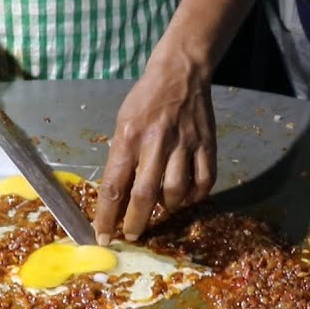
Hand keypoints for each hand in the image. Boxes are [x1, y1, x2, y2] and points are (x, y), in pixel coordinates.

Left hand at [93, 51, 216, 243]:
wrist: (181, 73)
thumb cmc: (145, 100)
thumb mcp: (123, 123)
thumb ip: (121, 158)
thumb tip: (118, 196)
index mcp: (129, 137)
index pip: (114, 185)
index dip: (107, 215)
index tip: (102, 235)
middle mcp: (156, 142)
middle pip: (144, 194)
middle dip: (135, 222)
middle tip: (131, 235)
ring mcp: (185, 144)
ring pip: (177, 192)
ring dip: (167, 207)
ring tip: (162, 206)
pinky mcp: (207, 144)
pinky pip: (204, 182)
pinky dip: (194, 197)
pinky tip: (186, 197)